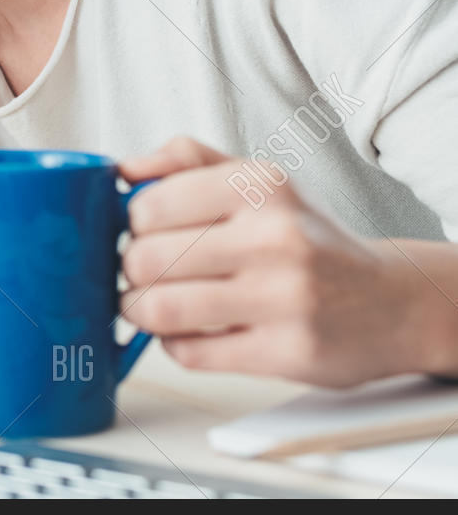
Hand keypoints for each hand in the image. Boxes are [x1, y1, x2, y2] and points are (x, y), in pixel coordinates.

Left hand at [118, 136, 439, 387]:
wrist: (391, 301)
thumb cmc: (308, 239)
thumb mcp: (258, 181)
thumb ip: (188, 162)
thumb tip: (124, 168)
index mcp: (262, 186)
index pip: (148, 205)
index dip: (133, 224)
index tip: (144, 232)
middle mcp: (276, 237)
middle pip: (145, 259)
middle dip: (131, 270)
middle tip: (144, 272)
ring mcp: (284, 298)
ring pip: (159, 309)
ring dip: (140, 310)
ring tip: (151, 303)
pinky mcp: (287, 353)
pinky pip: (189, 353)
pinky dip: (174, 344)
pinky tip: (192, 330)